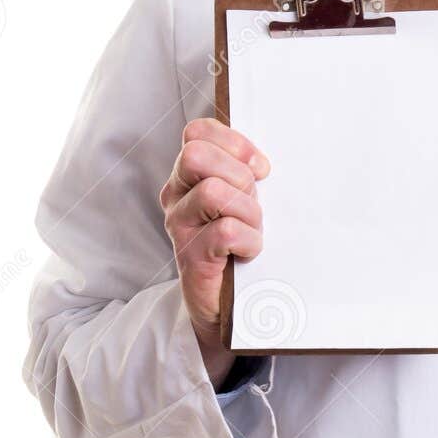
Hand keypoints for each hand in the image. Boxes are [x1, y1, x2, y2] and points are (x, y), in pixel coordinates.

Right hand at [160, 119, 269, 379]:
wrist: (225, 304)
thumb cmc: (238, 245)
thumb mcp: (241, 200)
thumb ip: (243, 174)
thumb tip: (261, 162)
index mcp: (187, 177)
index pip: (197, 133)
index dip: (234, 144)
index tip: (260, 168)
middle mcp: (176, 197)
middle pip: (197, 156)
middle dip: (238, 174)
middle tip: (253, 201)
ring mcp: (180, 226)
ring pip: (215, 192)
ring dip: (248, 211)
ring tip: (253, 230)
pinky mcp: (191, 256)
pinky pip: (226, 231)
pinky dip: (249, 240)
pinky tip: (250, 251)